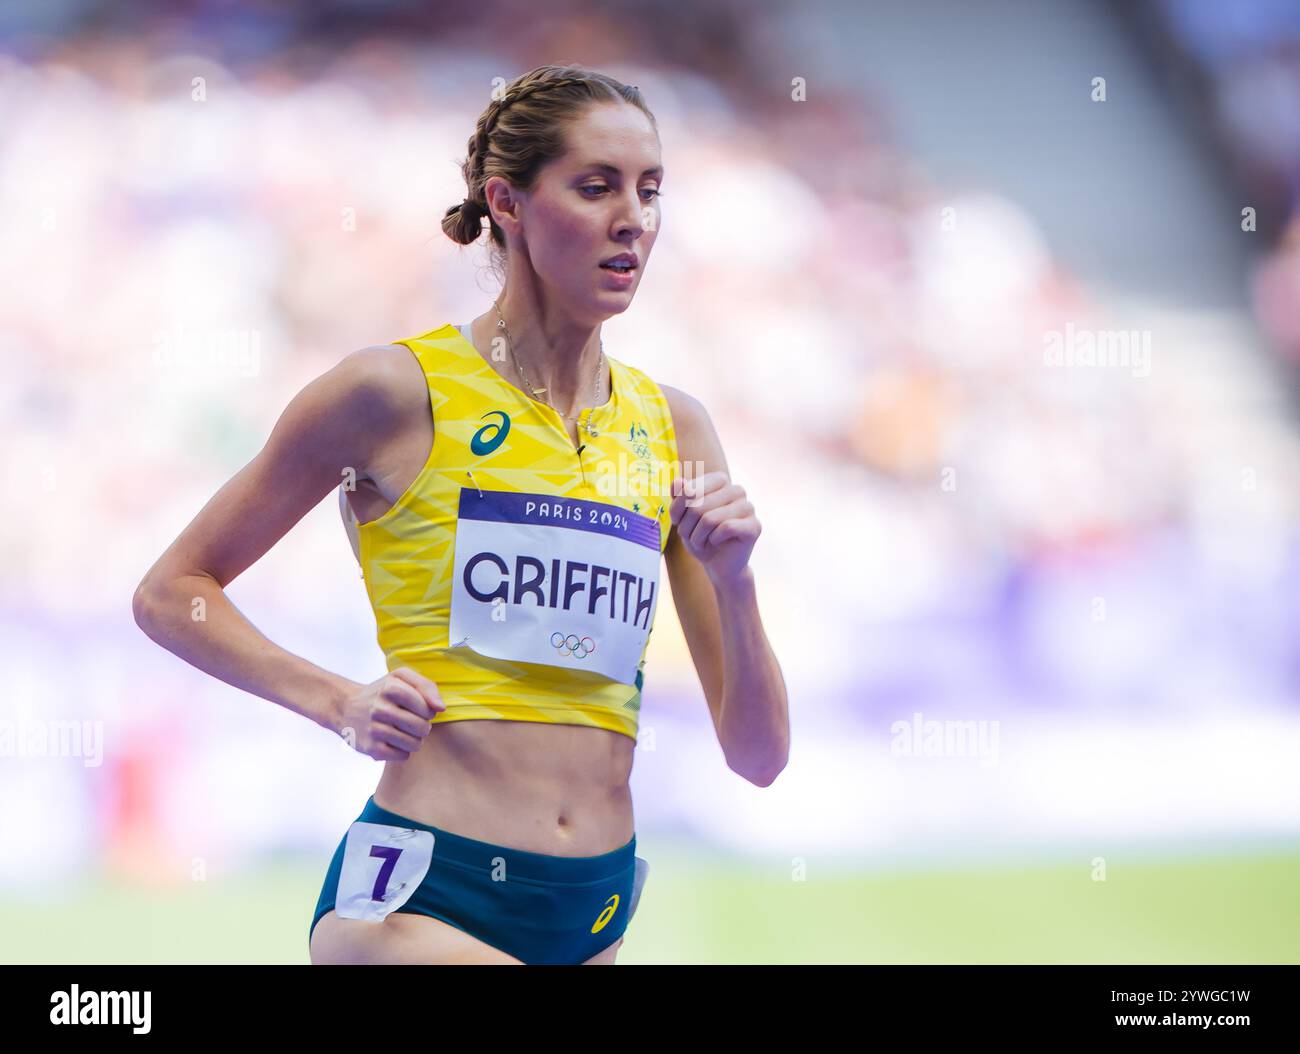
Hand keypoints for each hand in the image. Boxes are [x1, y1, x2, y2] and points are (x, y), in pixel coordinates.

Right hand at [334, 667, 444, 761]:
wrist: (346, 708)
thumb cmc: (382, 693)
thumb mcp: (401, 678)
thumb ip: (426, 686)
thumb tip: (441, 708)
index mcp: (391, 688)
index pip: (427, 708)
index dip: (428, 711)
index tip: (418, 709)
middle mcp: (380, 709)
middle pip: (422, 728)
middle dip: (422, 727)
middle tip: (411, 722)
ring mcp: (374, 730)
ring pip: (415, 744)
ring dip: (413, 740)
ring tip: (403, 731)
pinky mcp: (371, 748)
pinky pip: (403, 756)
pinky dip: (402, 751)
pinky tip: (392, 741)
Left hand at [669, 470, 760, 586]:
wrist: (718, 564)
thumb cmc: (700, 536)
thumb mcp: (682, 516)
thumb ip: (679, 497)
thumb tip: (677, 481)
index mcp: (720, 481)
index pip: (689, 490)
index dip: (677, 509)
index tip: (679, 522)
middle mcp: (737, 490)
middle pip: (698, 505)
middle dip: (686, 526)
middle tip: (690, 536)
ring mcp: (748, 507)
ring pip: (709, 519)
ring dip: (697, 537)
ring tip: (701, 542)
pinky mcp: (754, 526)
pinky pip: (725, 528)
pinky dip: (713, 539)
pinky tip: (716, 542)